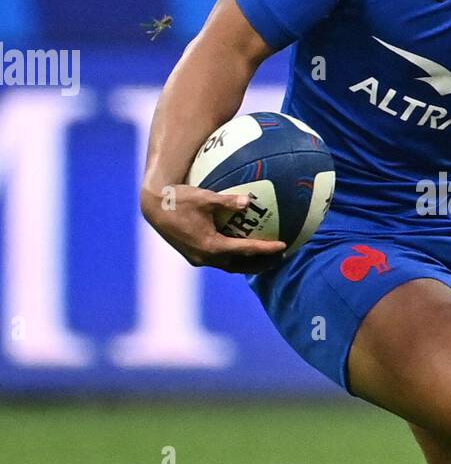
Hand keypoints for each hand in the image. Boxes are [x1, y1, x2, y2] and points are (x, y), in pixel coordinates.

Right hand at [140, 183, 286, 272]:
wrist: (153, 207)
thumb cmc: (179, 199)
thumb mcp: (204, 197)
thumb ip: (227, 201)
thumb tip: (249, 201)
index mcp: (211, 246)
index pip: (245, 250)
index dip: (266, 249)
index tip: (283, 246)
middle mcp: (206, 257)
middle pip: (240, 265)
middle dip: (261, 264)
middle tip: (280, 258)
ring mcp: (199, 258)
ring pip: (229, 266)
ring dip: (248, 264)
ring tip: (266, 259)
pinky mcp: (194, 255)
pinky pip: (219, 260)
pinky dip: (234, 258)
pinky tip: (242, 250)